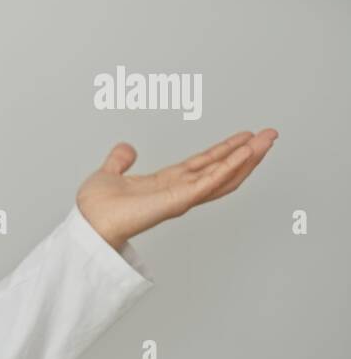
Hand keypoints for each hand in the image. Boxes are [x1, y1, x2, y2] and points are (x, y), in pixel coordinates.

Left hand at [76, 129, 278, 250]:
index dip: (224, 150)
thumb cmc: (95, 209)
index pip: (203, 164)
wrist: (87, 223)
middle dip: (246, 152)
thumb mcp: (109, 174)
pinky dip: (228, 168)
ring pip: (222, 175)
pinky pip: (208, 183)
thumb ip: (120, 161)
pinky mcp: (177, 201)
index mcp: (165, 183)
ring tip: (267, 141)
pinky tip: (244, 155)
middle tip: (270, 135)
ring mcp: (180, 197)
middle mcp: (177, 190)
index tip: (244, 136)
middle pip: (220, 168)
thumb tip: (126, 148)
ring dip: (246, 157)